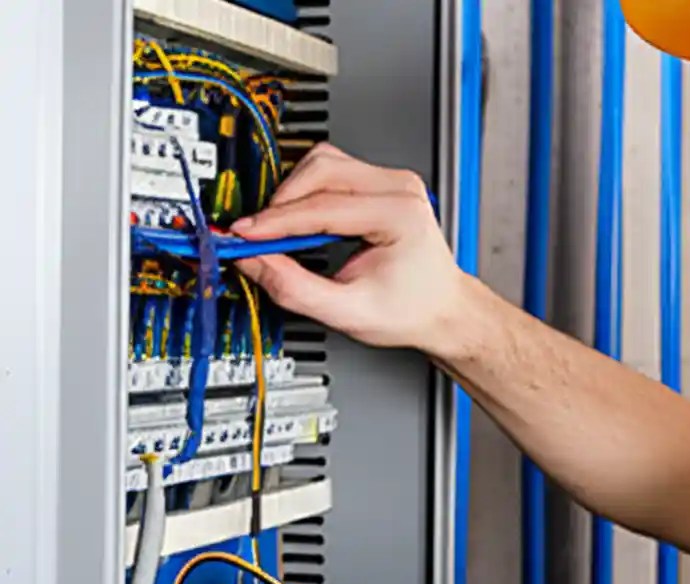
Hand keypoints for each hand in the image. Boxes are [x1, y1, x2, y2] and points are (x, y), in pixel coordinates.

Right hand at [231, 142, 465, 353]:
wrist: (443, 309)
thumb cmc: (413, 309)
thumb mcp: (348, 312)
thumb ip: (295, 288)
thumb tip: (252, 262)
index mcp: (400, 215)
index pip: (323, 207)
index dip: (275, 222)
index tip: (244, 235)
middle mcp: (400, 189)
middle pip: (321, 169)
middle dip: (282, 202)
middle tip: (259, 234)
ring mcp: (393, 181)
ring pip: (324, 163)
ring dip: (293, 193)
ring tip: (280, 230)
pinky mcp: (382, 183)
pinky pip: (333, 171)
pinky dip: (307, 192)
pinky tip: (301, 220)